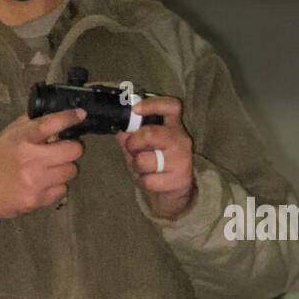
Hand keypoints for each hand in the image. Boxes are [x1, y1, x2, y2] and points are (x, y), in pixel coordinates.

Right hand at [0, 110, 85, 218]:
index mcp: (22, 139)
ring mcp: (36, 181)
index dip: (70, 118)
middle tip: (63, 151)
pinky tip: (44, 184)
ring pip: (71, 171)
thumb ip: (30, 124)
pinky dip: (57, 187)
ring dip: (64, 169)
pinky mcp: (38, 199)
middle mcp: (32, 159)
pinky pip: (63, 190)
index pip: (52, 123)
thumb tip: (54, 115)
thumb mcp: (7, 135)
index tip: (80, 115)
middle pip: (73, 150)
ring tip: (50, 170)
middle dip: (72, 149)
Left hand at [115, 95, 195, 219]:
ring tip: (143, 168)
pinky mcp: (179, 179)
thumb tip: (116, 127)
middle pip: (151, 133)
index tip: (135, 109)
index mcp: (173, 126)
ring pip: (146, 160)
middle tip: (132, 149)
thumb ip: (129, 136)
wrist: (174, 193)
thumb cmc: (156, 165)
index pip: (171, 106)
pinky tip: (151, 181)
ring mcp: (182, 160)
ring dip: (137, 165)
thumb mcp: (141, 148)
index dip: (153, 104)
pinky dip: (144, 182)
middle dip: (133, 143)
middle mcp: (181, 140)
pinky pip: (149, 180)